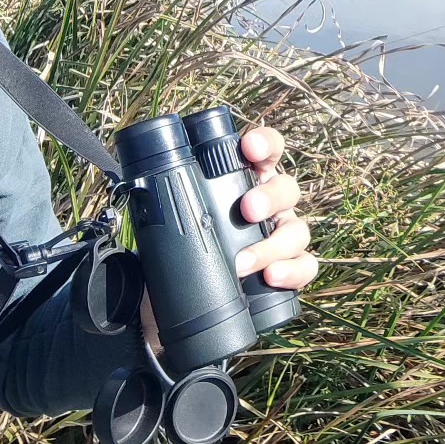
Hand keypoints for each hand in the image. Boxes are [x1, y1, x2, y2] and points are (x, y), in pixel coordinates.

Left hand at [138, 125, 316, 355]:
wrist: (177, 300)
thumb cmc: (178, 250)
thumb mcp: (168, 223)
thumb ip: (160, 206)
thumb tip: (138, 195)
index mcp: (243, 182)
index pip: (264, 152)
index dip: (263, 143)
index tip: (248, 147)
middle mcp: (269, 206)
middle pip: (286, 189)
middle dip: (269, 195)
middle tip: (245, 209)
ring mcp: (282, 237)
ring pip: (297, 230)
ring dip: (274, 243)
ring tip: (244, 262)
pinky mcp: (288, 270)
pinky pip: (306, 266)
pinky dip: (293, 271)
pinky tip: (273, 277)